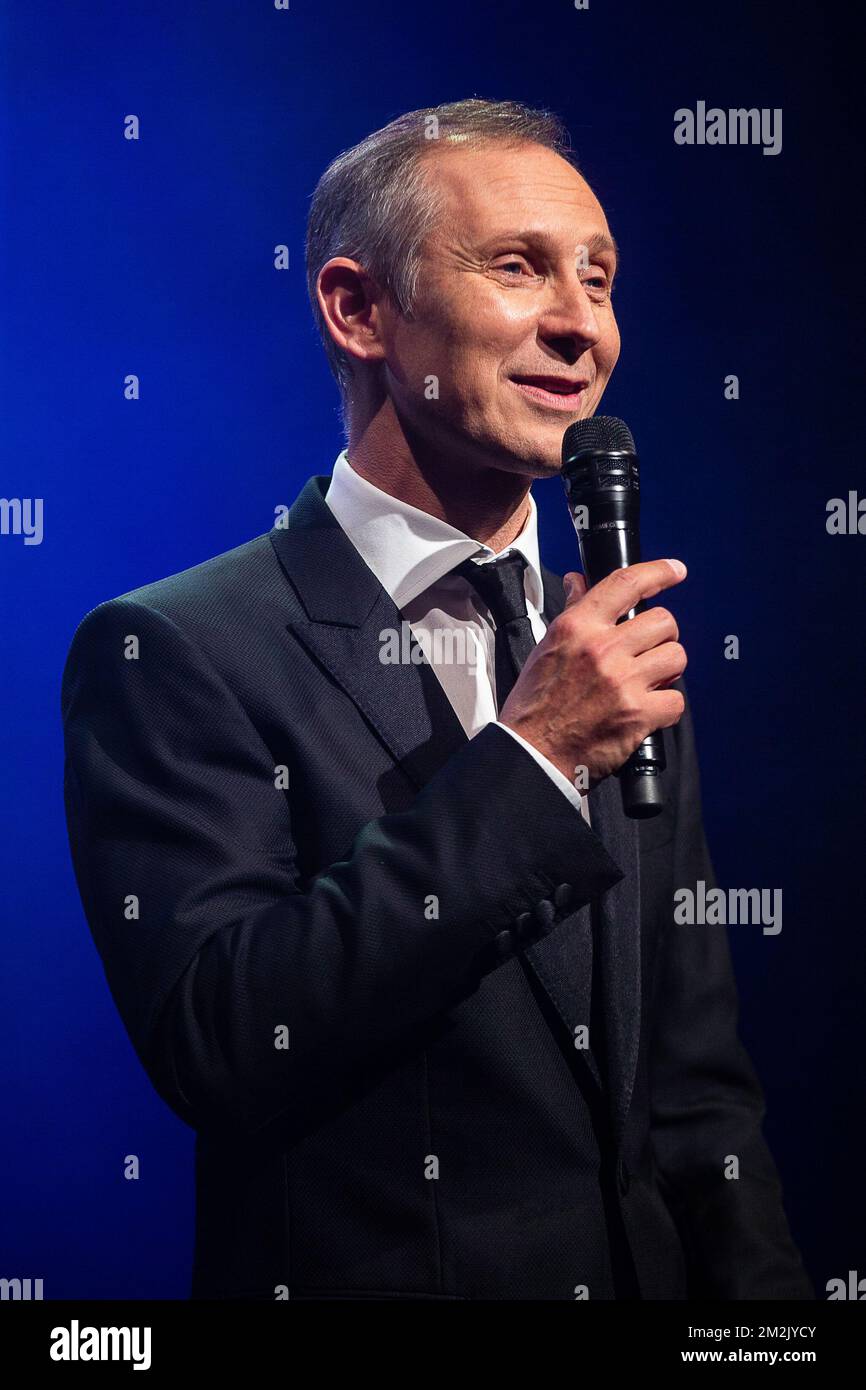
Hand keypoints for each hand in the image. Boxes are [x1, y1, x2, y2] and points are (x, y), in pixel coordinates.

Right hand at [499, 559, 687, 790]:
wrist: (532, 754)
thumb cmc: (534, 707)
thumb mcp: (547, 648)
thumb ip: (572, 613)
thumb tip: (579, 582)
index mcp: (577, 628)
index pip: (626, 584)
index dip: (659, 572)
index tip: (674, 571)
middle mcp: (602, 649)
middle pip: (663, 622)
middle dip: (661, 638)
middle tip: (646, 653)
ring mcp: (623, 681)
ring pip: (676, 657)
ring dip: (667, 670)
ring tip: (647, 681)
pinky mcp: (638, 714)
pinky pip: (677, 700)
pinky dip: (666, 707)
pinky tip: (646, 709)